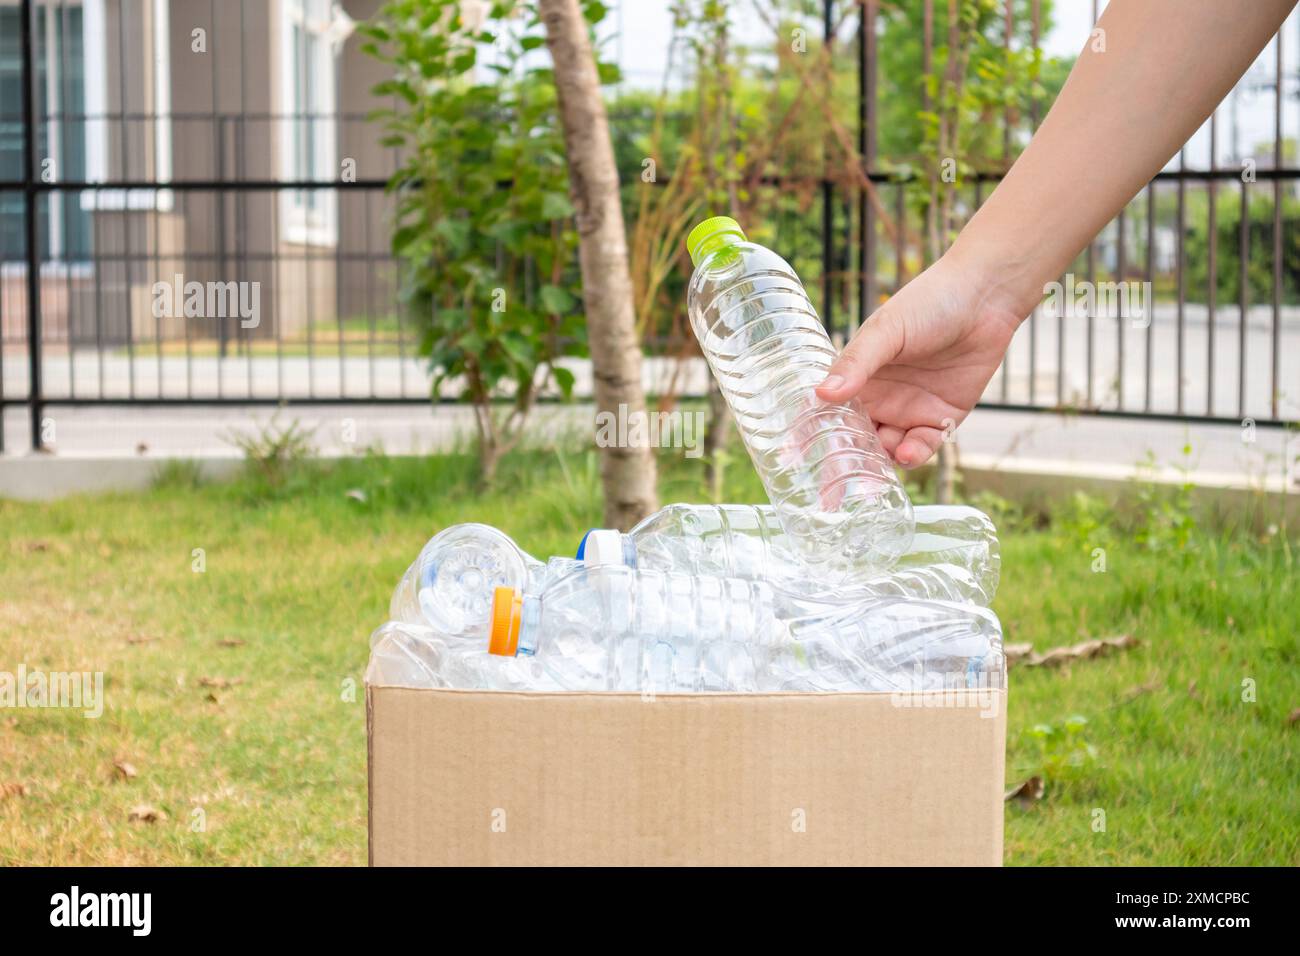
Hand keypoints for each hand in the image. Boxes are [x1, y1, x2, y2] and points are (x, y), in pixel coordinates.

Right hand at [814, 254, 1027, 468]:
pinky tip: (906, 453)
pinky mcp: (943, 417)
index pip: (833, 411)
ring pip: (889, 448)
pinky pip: (924, 446)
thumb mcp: (885, 332)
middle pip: (859, 437)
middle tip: (839, 476)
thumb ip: (856, 364)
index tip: (802, 452)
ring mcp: (912, 408)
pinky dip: (914, 454)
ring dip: (882, 460)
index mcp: (860, 375)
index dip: (819, 431)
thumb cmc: (929, 303)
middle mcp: (882, 396)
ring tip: (878, 463)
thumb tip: (822, 394)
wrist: (984, 297)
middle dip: (850, 457)